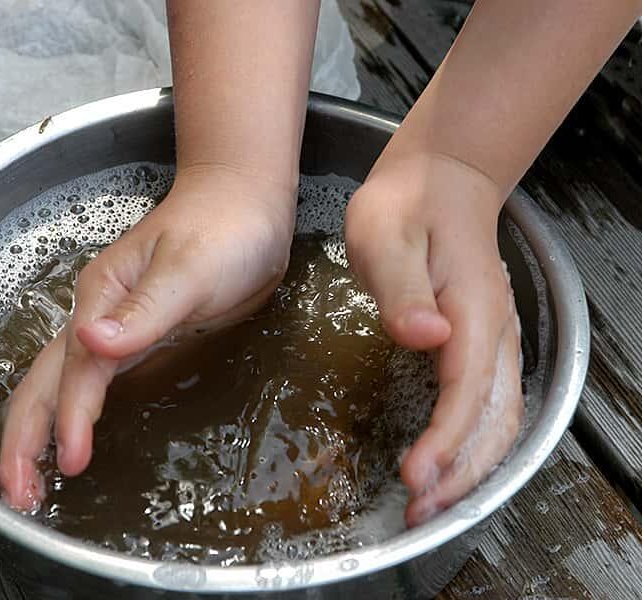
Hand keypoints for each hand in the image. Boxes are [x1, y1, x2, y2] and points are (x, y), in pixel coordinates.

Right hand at [0, 167, 296, 509]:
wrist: (246, 208)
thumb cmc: (223, 230)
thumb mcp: (188, 269)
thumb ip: (143, 311)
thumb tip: (89, 343)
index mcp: (102, 297)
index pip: (78, 369)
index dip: (71, 418)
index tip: (71, 463)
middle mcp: (99, 316)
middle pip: (48, 382)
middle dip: (27, 439)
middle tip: (20, 496)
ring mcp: (118, 329)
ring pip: (67, 387)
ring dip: (44, 434)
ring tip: (32, 484)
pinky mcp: (142, 340)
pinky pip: (99, 385)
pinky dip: (77, 417)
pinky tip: (73, 441)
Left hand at [344, 152, 522, 526]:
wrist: (442, 181)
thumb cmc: (408, 204)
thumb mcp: (387, 234)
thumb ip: (402, 287)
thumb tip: (426, 337)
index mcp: (473, 310)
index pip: (466, 390)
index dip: (444, 439)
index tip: (413, 475)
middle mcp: (495, 334)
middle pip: (492, 420)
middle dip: (460, 473)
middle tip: (417, 511)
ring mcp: (494, 342)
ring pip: (498, 421)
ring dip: (469, 468)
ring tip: (430, 504)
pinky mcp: (481, 346)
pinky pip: (488, 407)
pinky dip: (471, 445)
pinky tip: (446, 466)